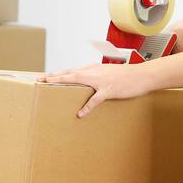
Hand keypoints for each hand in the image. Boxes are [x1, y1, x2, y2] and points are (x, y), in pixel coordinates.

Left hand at [41, 62, 157, 117]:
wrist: (142, 75)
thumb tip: (86, 85)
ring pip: (78, 80)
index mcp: (94, 69)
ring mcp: (101, 81)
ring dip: (64, 82)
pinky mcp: (109, 90)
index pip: (72, 70)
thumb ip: (96, 78)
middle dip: (54, 76)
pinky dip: (88, 106)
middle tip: (40, 79)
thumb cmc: (127, 76)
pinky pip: (96, 99)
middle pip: (70, 73)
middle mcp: (94, 72)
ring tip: (50, 87)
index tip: (44, 76)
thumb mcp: (108, 74)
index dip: (57, 73)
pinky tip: (81, 114)